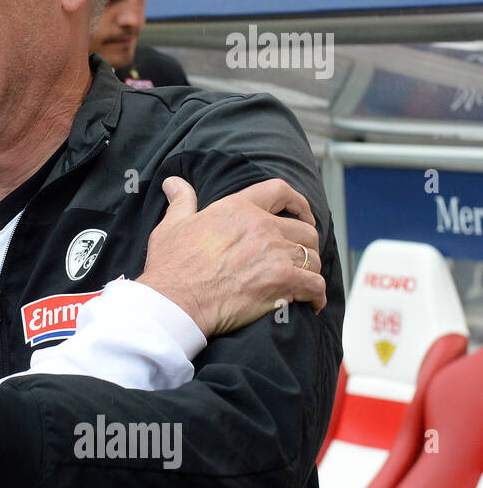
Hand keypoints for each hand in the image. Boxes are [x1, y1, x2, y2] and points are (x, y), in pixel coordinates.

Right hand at [138, 176, 325, 338]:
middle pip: (304, 229)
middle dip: (305, 245)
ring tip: (302, 284)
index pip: (279, 191)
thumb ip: (181, 202)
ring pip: (313, 257)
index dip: (298, 201)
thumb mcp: (171, 226)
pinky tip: (310, 304)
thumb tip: (173, 183)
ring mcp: (275, 253)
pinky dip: (317, 297)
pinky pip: (316, 286)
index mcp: (237, 209)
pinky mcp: (283, 281)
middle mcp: (261, 226)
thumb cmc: (171, 267)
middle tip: (298, 260)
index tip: (303, 214)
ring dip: (310, 271)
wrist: (174, 301)